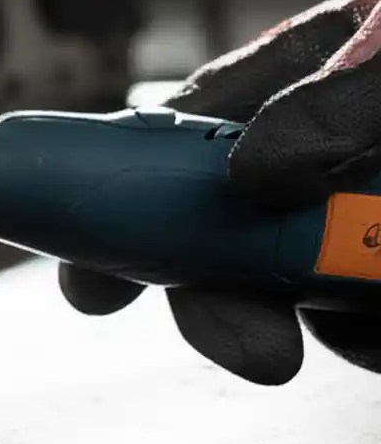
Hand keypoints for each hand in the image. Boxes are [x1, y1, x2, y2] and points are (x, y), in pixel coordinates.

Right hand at [60, 0, 380, 384]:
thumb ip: (333, 103)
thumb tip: (253, 173)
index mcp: (282, 94)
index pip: (163, 161)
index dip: (113, 225)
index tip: (91, 290)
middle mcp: (313, 165)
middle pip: (221, 251)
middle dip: (231, 309)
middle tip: (261, 349)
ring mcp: (365, 222)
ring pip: (307, 300)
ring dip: (346, 322)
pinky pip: (375, 324)